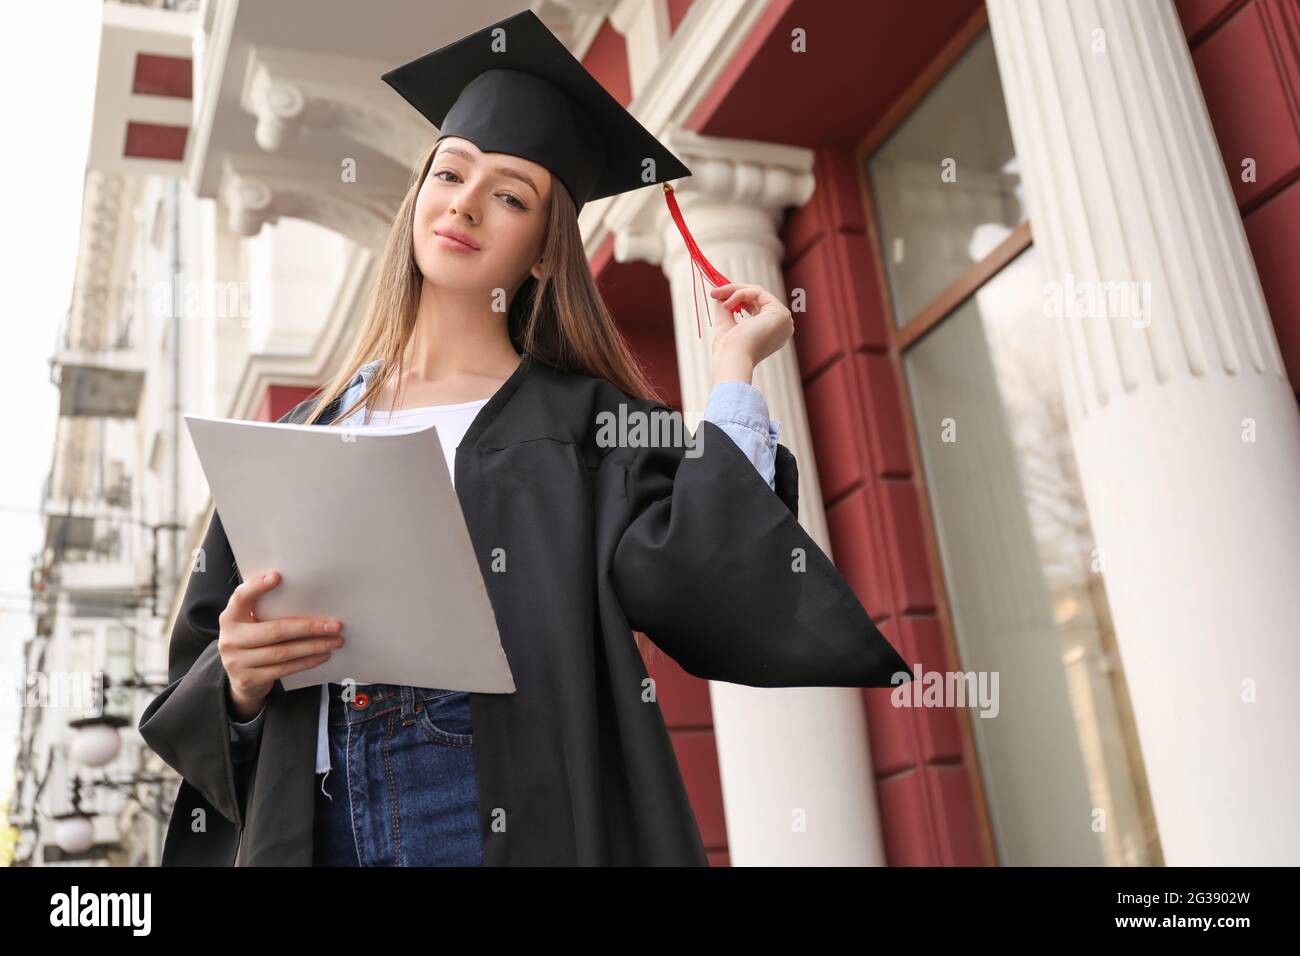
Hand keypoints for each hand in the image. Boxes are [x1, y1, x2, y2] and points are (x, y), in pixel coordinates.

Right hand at [217, 570, 344, 719]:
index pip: (241, 597)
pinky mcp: (249, 679)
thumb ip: (267, 609)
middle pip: (275, 631)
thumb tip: (308, 596)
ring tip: (335, 641)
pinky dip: (307, 661)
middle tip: (335, 625)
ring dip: (314, 646)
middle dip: (309, 628)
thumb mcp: (251, 622)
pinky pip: (284, 669)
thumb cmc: (252, 639)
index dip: (257, 586)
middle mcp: (230, 638)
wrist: (237, 676)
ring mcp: (237, 661)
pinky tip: (322, 655)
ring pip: (283, 652)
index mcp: (230, 617)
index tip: (277, 576)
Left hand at [707, 282, 793, 380]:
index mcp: (771, 333)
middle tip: (714, 293)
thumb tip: (721, 294)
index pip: (756, 306)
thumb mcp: (726, 324)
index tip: (716, 295)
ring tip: (717, 296)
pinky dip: (740, 294)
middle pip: (758, 298)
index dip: (737, 298)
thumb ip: (727, 308)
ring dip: (734, 291)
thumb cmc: (729, 350)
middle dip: (734, 291)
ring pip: (757, 293)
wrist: (733, 360)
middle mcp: (781, 327)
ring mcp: (784, 320)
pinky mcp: (781, 314)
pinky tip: (727, 305)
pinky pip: (758, 293)